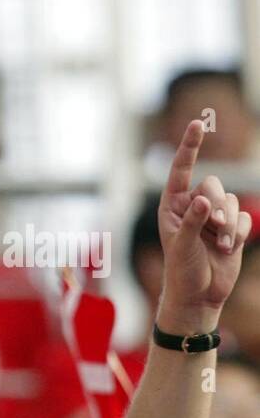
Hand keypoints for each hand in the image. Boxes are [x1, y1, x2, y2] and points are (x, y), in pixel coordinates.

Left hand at [157, 119, 250, 332]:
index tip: (196, 123)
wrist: (200, 294)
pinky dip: (240, 232)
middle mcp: (192, 206)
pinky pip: (245, 216)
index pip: (180, 170)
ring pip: (231, 200)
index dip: (189, 146)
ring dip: (229, 224)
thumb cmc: (181, 271)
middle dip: (218, 205)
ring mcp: (213, 216)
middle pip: (214, 185)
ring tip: (222, 245)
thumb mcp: (181, 246)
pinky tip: (230, 248)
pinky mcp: (232, 227)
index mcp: (172, 206)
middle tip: (215, 227)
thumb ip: (192, 221)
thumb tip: (203, 200)